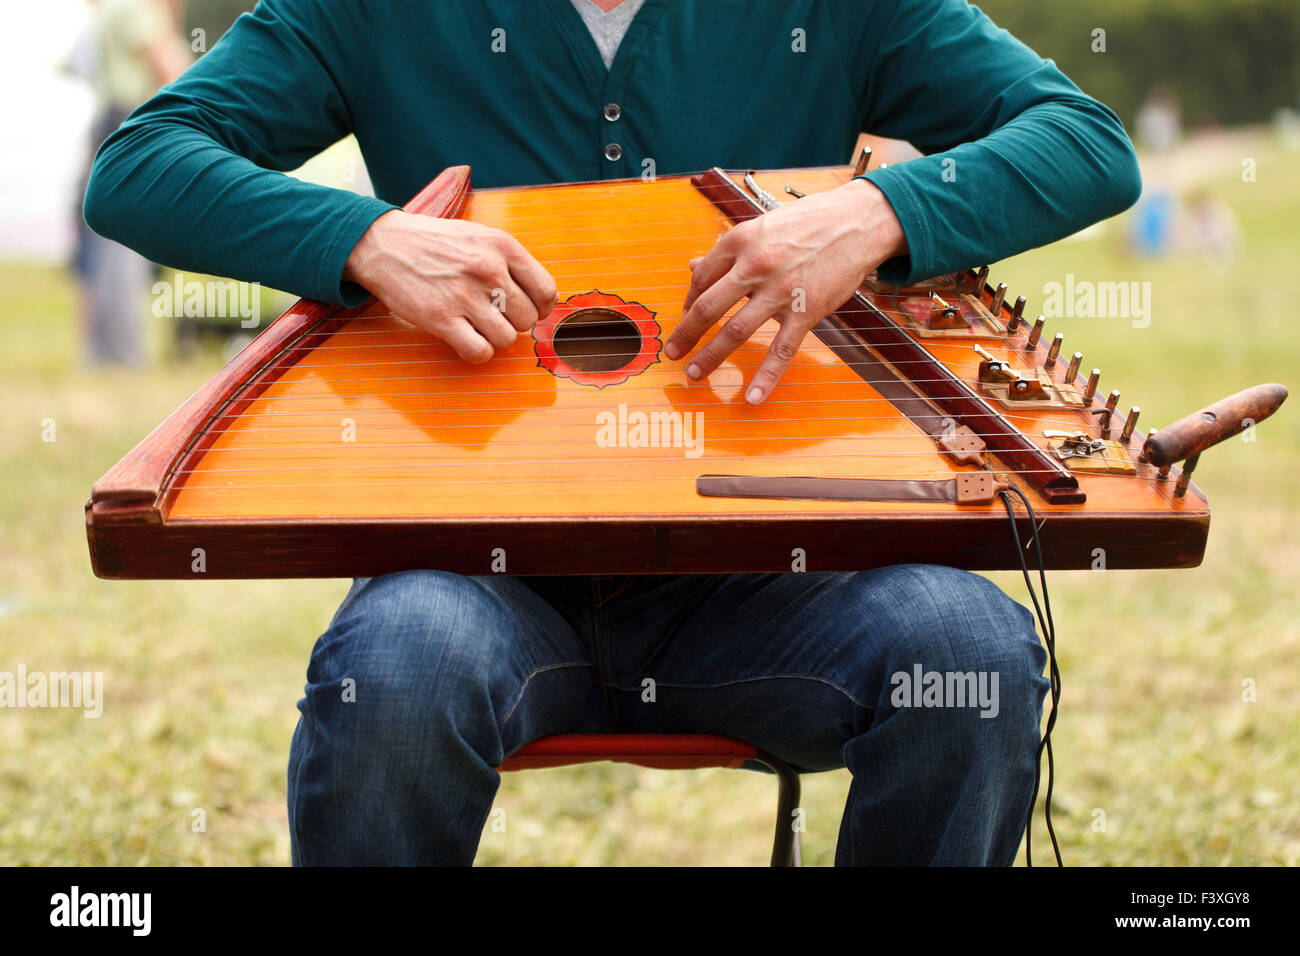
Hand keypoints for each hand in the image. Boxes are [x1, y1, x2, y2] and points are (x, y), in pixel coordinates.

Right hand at [343, 210, 557, 362]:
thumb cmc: (435, 244)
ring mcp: (464, 295)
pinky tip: (465, 339)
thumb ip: (511, 262)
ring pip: (506, 339)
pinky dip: (477, 352)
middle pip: (527, 319)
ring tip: (476, 324)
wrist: (384, 244)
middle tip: (493, 315)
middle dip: (513, 322)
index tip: (528, 310)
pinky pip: (480, 352)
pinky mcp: (441, 318)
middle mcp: (487, 269)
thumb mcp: (479, 236)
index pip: (546, 291)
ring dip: (493, 338)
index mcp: (502, 246)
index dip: (541, 308)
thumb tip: (542, 299)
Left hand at [665, 178, 905, 402]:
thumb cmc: (810, 222)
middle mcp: (755, 265)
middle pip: (708, 307)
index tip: (685, 317)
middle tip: (672, 353)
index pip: (701, 278)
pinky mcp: (806, 311)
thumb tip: (694, 266)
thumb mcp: (762, 227)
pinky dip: (766, 377)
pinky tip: (752, 397)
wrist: (859, 221)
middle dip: (686, 334)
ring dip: (711, 356)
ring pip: (736, 331)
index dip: (688, 302)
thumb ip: (728, 251)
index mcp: (740, 240)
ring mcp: (781, 290)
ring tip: (694, 374)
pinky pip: (781, 351)